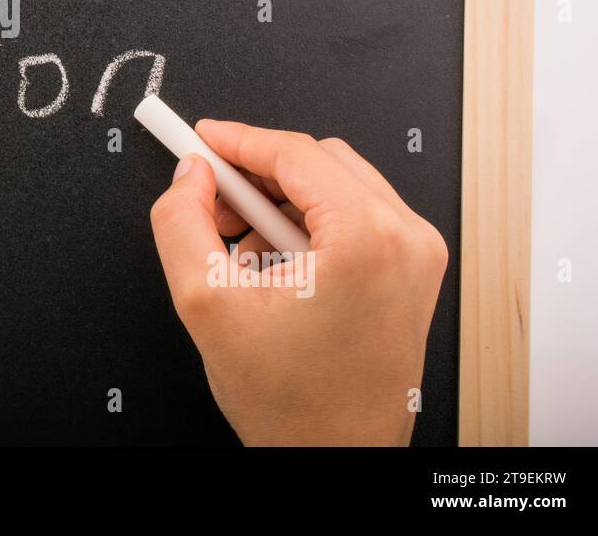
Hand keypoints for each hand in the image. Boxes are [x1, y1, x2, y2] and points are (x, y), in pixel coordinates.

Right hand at [149, 120, 448, 445]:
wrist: (336, 458)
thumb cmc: (293, 403)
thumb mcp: (206, 304)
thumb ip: (180, 223)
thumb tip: (191, 177)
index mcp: (367, 239)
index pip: (295, 153)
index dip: (238, 139)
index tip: (200, 137)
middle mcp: (406, 239)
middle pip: (319, 162)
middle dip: (257, 175)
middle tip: (211, 204)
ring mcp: (417, 255)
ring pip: (337, 185)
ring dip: (280, 201)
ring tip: (242, 251)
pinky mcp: (413, 271)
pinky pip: (356, 215)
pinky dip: (307, 223)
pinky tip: (274, 264)